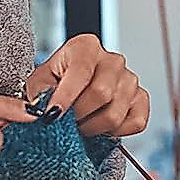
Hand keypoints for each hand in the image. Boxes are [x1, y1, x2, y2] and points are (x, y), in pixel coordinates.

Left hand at [24, 33, 149, 137]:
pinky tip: (101, 126)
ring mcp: (130, 79)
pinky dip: (116, 132)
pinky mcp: (141, 99)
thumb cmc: (54, 86)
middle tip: (66, 122)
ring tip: (81, 124)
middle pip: (101, 93)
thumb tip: (40, 114)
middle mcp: (112, 60)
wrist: (67, 94)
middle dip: (79, 115)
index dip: (66, 97)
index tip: (52, 116)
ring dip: (93, 127)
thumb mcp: (38, 85)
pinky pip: (136, 122)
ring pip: (115, 113)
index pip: (81, 71)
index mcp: (86, 47)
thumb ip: (38, 97)